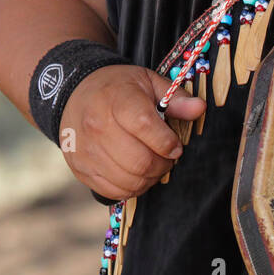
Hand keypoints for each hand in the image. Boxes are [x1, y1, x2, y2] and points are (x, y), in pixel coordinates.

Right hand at [59, 63, 205, 198]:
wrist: (74, 94)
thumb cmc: (117, 90)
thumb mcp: (147, 83)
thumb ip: (175, 98)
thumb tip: (199, 108)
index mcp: (117, 101)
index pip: (147, 128)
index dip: (168, 143)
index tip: (175, 145)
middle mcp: (97, 127)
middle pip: (140, 162)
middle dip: (162, 165)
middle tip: (166, 158)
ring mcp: (87, 151)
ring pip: (129, 181)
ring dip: (149, 178)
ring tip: (152, 164)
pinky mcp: (82, 169)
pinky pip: (114, 191)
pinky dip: (132, 188)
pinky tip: (135, 173)